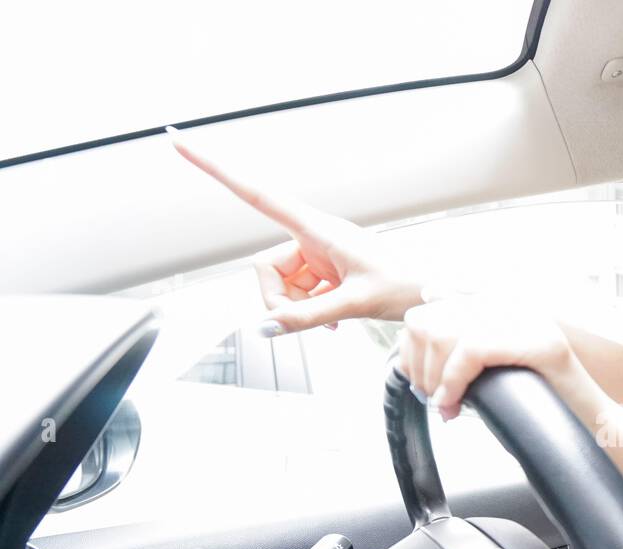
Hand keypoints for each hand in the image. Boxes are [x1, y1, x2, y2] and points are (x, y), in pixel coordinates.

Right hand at [166, 126, 423, 333]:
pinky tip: (333, 322)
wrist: (438, 292)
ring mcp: (320, 254)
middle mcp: (314, 235)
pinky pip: (301, 293)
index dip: (215, 169)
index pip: (256, 193)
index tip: (178, 141)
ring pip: (283, 285)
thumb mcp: (355, 304)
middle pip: (266, 266)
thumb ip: (307, 318)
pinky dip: (309, 311)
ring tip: (332, 321)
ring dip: (298, 309)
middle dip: (278, 300)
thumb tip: (265, 329)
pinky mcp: (328, 270)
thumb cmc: (408, 285)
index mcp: (317, 228)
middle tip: (306, 323)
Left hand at [399, 291, 607, 423]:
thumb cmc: (546, 417)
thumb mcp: (494, 381)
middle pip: (432, 317)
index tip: (419, 380)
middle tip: (435, 400)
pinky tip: (454, 405)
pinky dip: (452, 380)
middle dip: (419, 364)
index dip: (416, 345)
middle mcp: (518, 309)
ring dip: (433, 376)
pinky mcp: (542, 344)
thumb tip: (415, 344)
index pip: (438, 304)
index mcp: (506, 312)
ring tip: (446, 406)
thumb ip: (463, 359)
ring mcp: (533, 323)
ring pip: (445, 331)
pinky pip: (472, 349)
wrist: (596, 439)